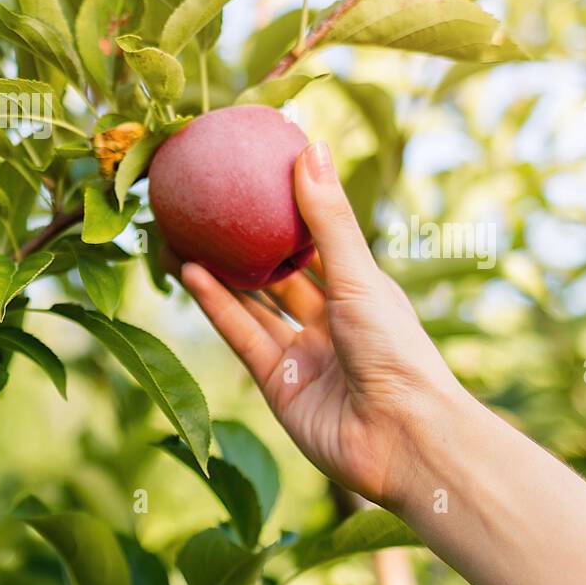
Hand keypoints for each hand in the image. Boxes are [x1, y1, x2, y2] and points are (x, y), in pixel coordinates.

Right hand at [177, 141, 465, 506]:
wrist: (401, 438)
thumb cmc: (397, 350)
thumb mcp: (359, 276)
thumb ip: (329, 219)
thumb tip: (310, 146)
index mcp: (363, 291)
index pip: (322, 240)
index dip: (292, 208)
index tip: (258, 171)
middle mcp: (333, 320)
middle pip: (282, 273)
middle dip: (247, 241)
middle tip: (209, 202)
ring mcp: (305, 353)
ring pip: (256, 304)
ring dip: (221, 271)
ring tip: (184, 230)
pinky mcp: (279, 385)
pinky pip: (242, 336)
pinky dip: (217, 305)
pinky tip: (191, 270)